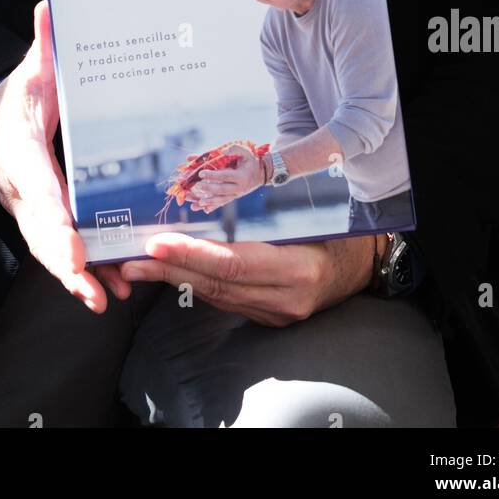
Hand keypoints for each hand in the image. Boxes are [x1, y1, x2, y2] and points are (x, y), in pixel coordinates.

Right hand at [0, 0, 127, 311]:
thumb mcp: (28, 71)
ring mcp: (32, 212)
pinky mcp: (45, 223)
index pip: (38, 190)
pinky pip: (61, 253)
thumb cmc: (15, 100)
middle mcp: (24, 191)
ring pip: (51, 251)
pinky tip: (113, 291)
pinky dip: (84, 274)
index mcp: (22, 153)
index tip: (72, 246)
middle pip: (41, 234)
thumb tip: (49, 6)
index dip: (54, 221)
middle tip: (89, 287)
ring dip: (77, 278)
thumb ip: (43, 46)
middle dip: (64, 263)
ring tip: (107, 298)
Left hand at [118, 232, 375, 325]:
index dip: (193, 256)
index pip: (235, 265)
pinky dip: (197, 284)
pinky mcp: (270, 316)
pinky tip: (173, 273)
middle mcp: (287, 297)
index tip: (159, 244)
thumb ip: (270, 209)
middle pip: (219, 284)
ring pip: (217, 295)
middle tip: (133, 261)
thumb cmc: (339, 228)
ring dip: (176, 280)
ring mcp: (278, 312)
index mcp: (300, 268)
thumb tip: (221, 181)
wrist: (365, 266)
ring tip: (140, 267)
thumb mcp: (313, 213)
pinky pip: (227, 300)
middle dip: (171, 271)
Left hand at [188, 142, 265, 212]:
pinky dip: (213, 207)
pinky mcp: (234, 198)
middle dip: (208, 189)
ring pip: (222, 200)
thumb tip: (223, 151)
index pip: (225, 176)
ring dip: (209, 202)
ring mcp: (236, 195)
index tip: (201, 173)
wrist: (260, 174)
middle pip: (222, 190)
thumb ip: (235, 149)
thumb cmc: (250, 161)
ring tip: (197, 203)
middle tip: (197, 185)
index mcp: (242, 176)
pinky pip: (223, 203)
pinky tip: (205, 210)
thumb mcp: (246, 152)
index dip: (213, 175)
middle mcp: (239, 188)